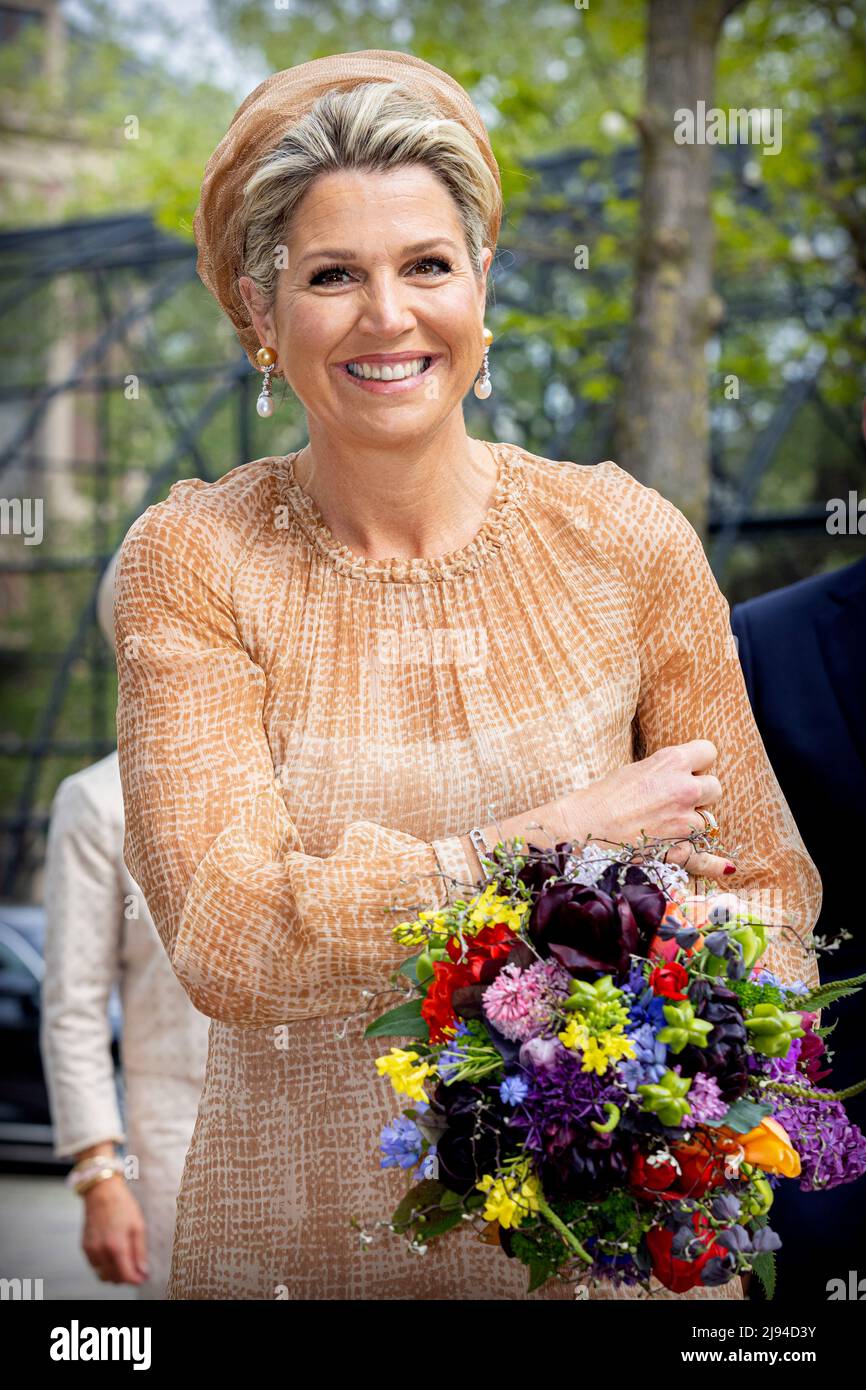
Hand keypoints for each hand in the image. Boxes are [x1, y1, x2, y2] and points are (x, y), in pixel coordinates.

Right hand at [81, 1176, 148, 1284]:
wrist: (102, 1192)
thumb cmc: (122, 1206)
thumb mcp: (138, 1227)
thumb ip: (140, 1252)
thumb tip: (143, 1272)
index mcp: (116, 1246)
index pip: (125, 1276)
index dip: (136, 1279)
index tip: (143, 1277)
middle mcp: (101, 1251)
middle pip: (113, 1279)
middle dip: (126, 1277)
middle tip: (136, 1268)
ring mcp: (90, 1250)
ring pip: (102, 1275)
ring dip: (114, 1273)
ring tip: (125, 1260)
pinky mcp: (85, 1247)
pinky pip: (95, 1266)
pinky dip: (105, 1266)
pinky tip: (113, 1253)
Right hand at [547, 739, 735, 883]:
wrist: (580, 829)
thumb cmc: (598, 798)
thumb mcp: (633, 771)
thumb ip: (661, 772)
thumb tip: (676, 777)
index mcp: (671, 762)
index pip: (708, 751)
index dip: (699, 762)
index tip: (689, 770)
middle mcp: (684, 789)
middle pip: (715, 786)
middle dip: (700, 793)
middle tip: (677, 801)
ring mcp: (684, 821)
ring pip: (709, 820)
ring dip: (694, 823)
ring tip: (667, 826)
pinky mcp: (679, 849)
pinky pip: (707, 857)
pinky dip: (716, 863)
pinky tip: (726, 867)